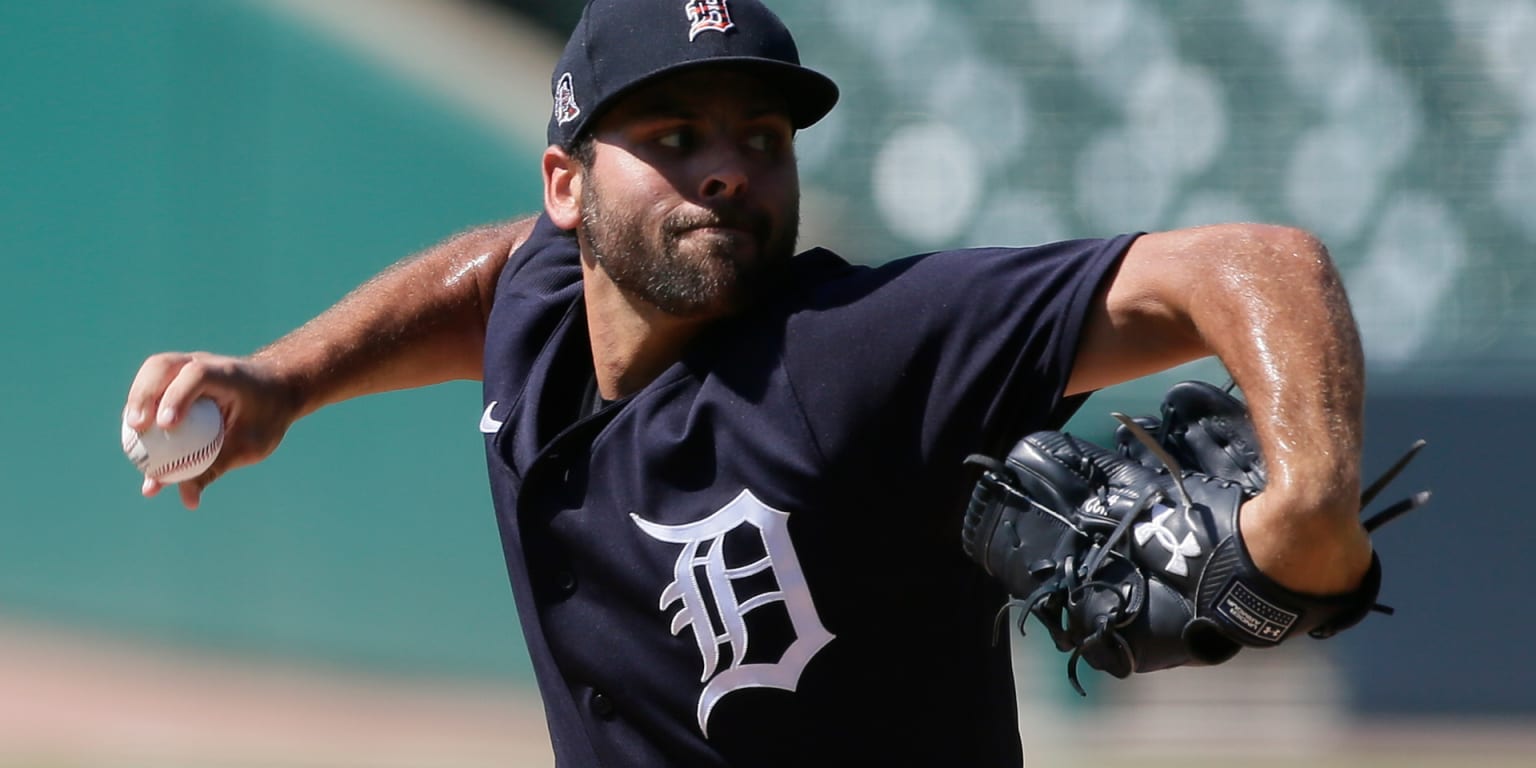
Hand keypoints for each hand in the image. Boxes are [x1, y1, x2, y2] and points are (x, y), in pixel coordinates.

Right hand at [123, 351, 301, 508]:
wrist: (276, 389)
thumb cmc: (267, 418)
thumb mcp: (251, 445)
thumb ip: (217, 466)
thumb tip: (187, 501)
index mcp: (228, 374)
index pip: (198, 375)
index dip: (178, 397)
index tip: (166, 426)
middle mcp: (204, 362)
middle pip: (163, 365)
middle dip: (143, 394)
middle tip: (137, 427)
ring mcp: (188, 364)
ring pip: (153, 370)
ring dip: (136, 397)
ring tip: (131, 430)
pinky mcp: (178, 374)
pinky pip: (153, 385)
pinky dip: (142, 404)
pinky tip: (135, 434)